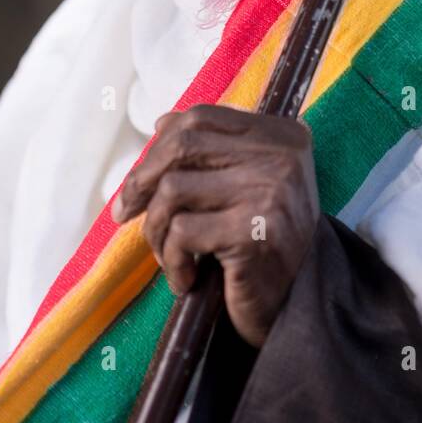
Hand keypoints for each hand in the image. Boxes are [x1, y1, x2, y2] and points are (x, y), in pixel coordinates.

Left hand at [111, 105, 318, 345]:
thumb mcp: (248, 185)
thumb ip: (214, 150)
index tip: (140, 177)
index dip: (160, 144)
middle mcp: (283, 157)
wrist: (296, 304)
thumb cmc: (263, 242)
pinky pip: (181, 233)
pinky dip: (171, 261)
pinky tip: (186, 279)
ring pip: (173, 190)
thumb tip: (163, 123)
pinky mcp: (255, 232)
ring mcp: (271, 192)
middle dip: (141, 181)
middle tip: (125, 212)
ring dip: (155, 229)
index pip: (202, 118)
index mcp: (282, 136)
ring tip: (168, 255)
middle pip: (184, 146)